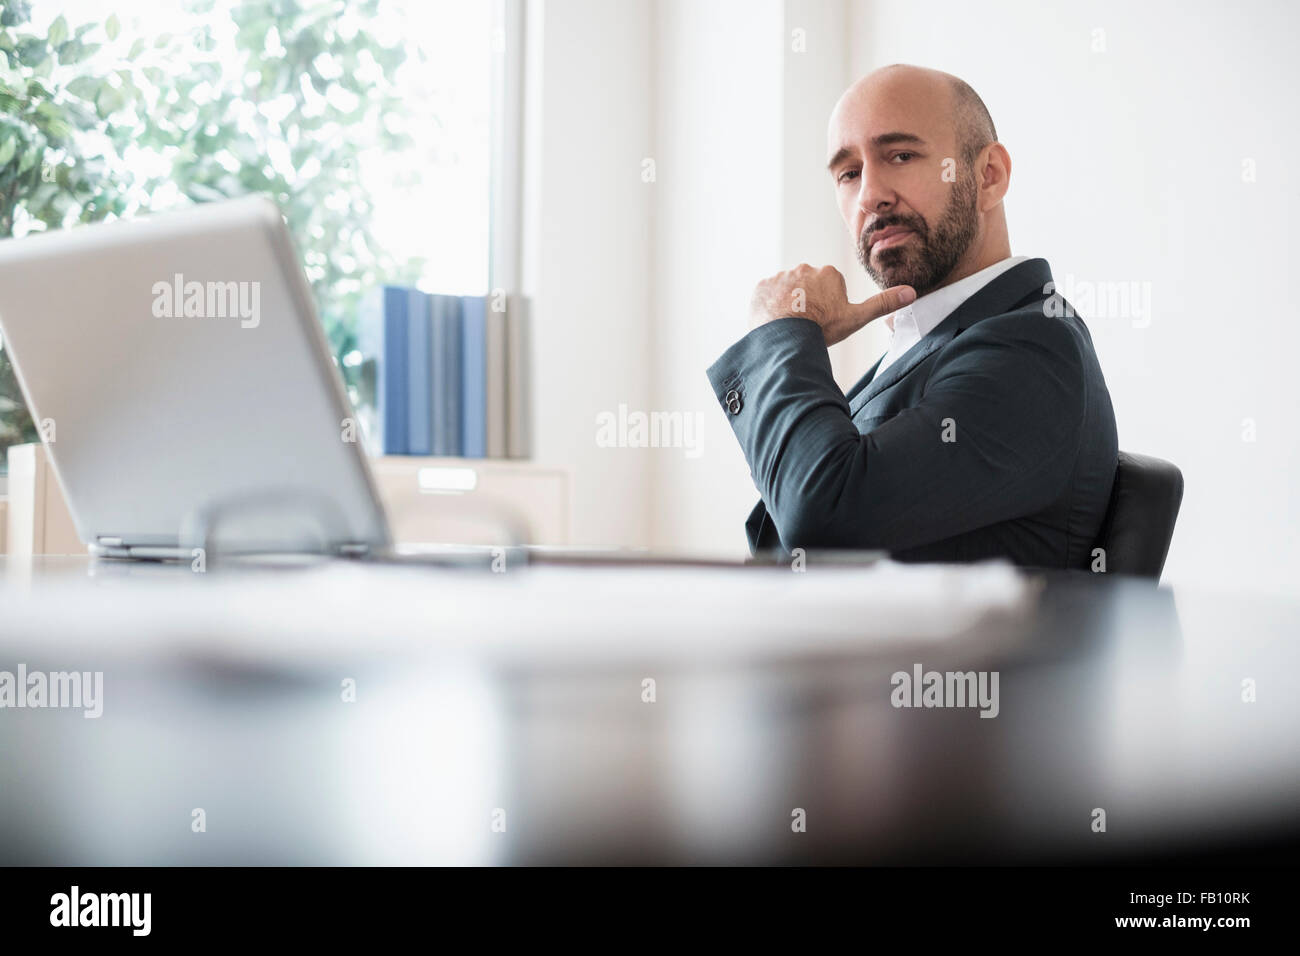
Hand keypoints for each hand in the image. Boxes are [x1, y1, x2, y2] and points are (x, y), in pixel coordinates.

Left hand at [749, 264, 915, 346]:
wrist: (788, 336)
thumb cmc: (824, 327)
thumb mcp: (856, 317)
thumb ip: (882, 304)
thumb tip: (912, 293)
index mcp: (829, 272)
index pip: (829, 289)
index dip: (828, 307)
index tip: (824, 319)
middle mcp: (805, 268)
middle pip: (808, 288)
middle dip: (808, 303)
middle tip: (808, 323)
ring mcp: (782, 275)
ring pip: (787, 292)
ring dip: (788, 305)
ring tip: (791, 325)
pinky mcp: (762, 286)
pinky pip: (767, 295)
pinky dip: (770, 307)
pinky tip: (775, 322)